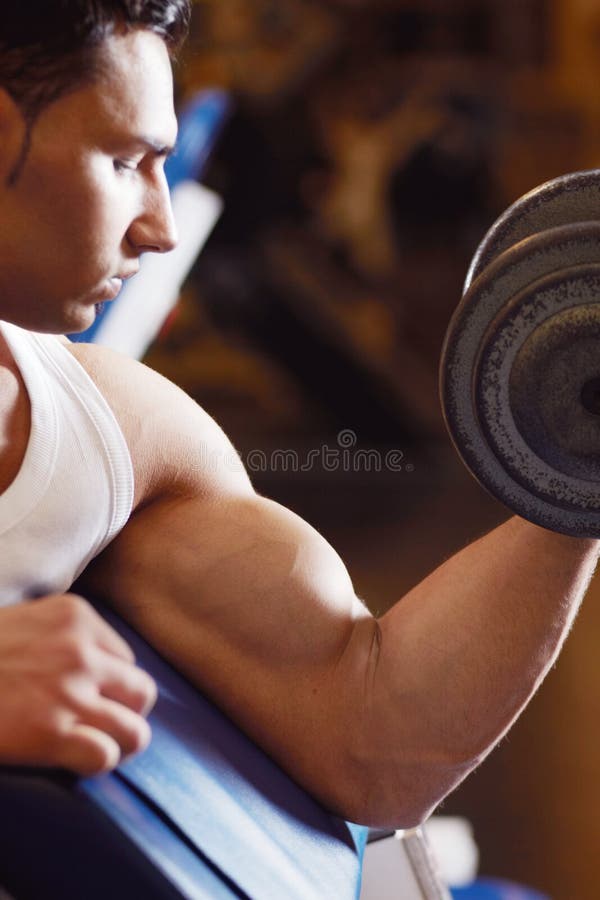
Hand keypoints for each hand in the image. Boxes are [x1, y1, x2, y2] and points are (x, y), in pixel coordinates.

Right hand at [0, 593, 156, 774]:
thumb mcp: (25, 621)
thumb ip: (64, 635)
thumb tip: (98, 665)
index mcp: (76, 617)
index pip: (125, 659)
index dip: (110, 684)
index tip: (90, 696)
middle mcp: (81, 651)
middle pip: (141, 692)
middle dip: (126, 713)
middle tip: (103, 726)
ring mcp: (70, 693)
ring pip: (135, 729)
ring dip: (120, 744)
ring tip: (98, 747)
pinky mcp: (51, 734)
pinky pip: (105, 755)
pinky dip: (96, 764)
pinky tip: (76, 761)